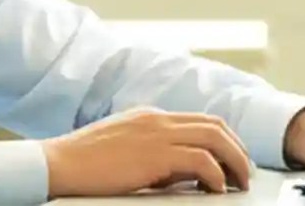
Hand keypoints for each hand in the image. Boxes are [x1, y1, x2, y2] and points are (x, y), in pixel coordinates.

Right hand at [40, 107, 253, 196]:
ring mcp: (157, 133)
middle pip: (215, 125)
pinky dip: (215, 174)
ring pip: (215, 138)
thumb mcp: (124, 151)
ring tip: (239, 182)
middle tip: (244, 172)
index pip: (200, 120)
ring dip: (234, 160)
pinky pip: (201, 160)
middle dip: (237, 149)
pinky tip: (216, 188)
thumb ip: (154, 156)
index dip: (224, 140)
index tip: (232, 160)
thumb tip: (183, 175)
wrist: (60, 163)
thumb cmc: (84, 163)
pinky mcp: (155, 154)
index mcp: (150, 117)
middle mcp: (157, 119)